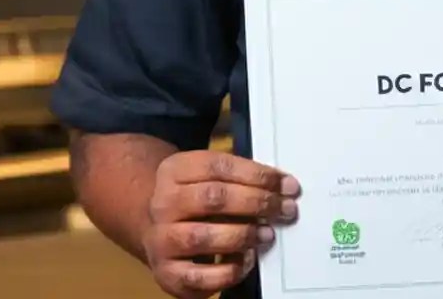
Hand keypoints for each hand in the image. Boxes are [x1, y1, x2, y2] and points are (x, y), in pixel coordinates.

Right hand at [144, 151, 300, 298]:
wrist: (155, 229)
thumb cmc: (194, 201)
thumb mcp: (207, 178)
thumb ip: (239, 178)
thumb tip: (282, 187)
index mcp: (175, 171)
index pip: (219, 166)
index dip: (258, 175)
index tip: (287, 185)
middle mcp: (163, 204)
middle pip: (213, 198)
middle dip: (257, 202)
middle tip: (285, 209)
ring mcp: (162, 239)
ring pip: (204, 236)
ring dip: (244, 235)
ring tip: (267, 234)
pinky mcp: (167, 273)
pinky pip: (200, 276)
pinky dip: (229, 270)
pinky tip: (247, 260)